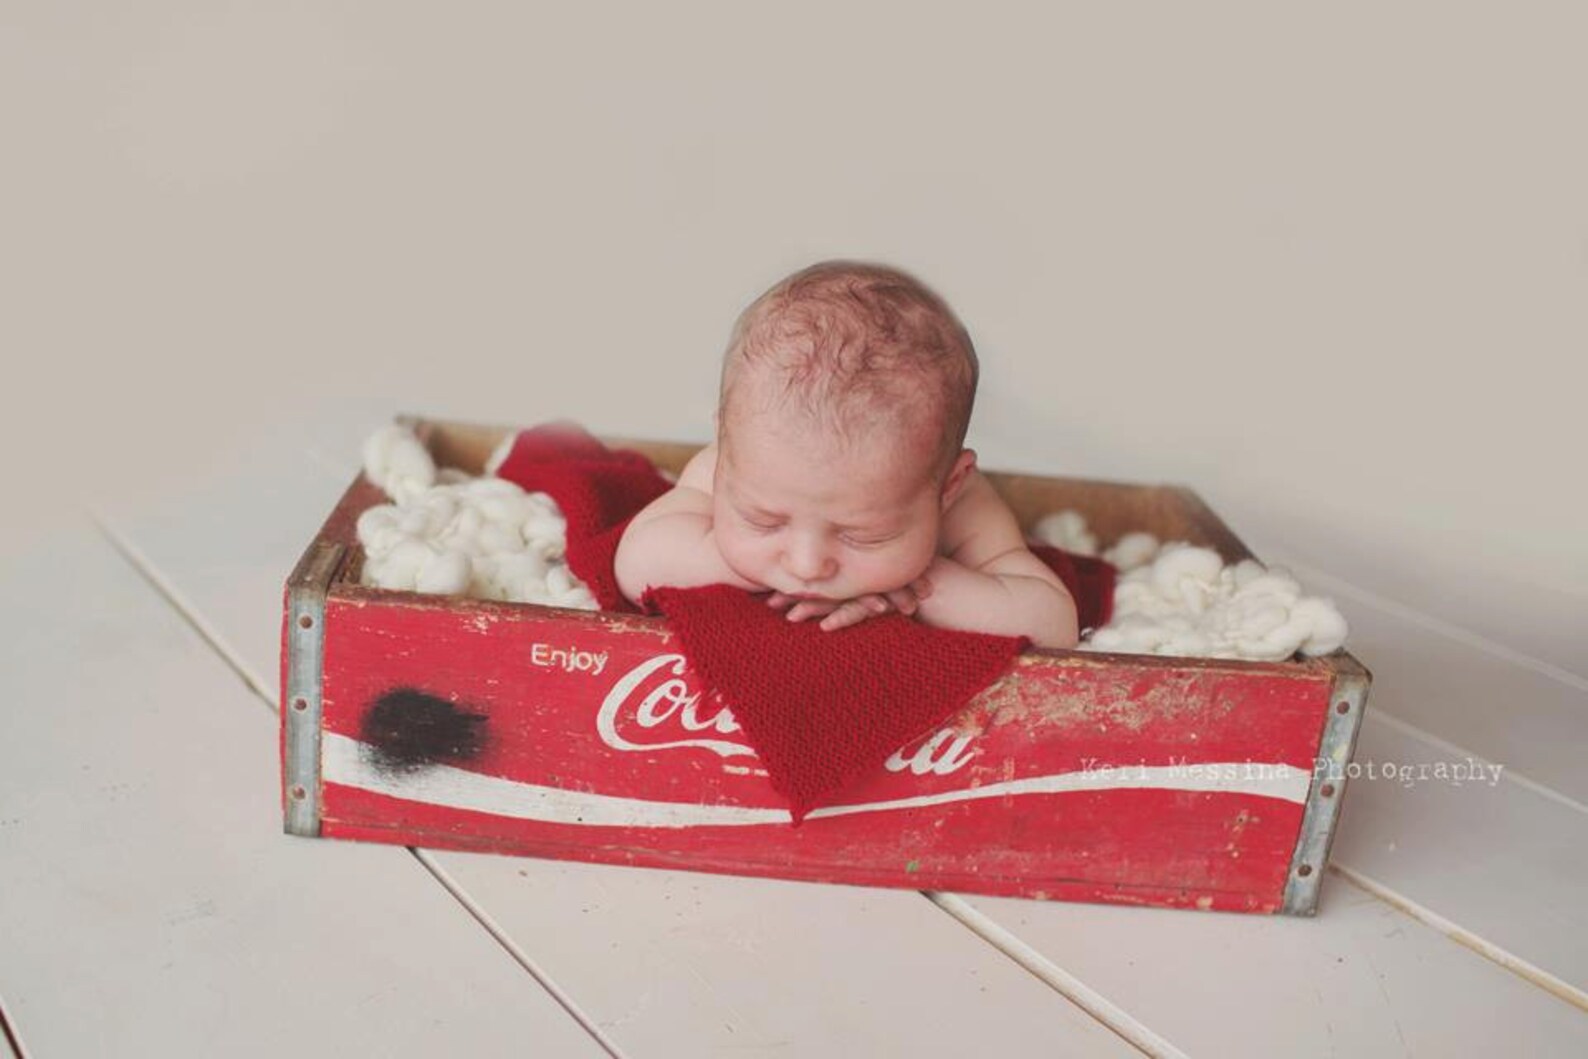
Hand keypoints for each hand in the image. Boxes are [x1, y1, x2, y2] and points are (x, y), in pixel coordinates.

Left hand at [764, 576, 934, 631]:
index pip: (837, 579)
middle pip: (836, 580)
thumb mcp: (903, 609)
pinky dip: (846, 616)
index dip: (807, 589)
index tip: (775, 599)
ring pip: (847, 590)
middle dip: (801, 593)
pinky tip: (826, 629)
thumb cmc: (949, 613)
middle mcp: (883, 570)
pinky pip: (869, 604)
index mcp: (879, 572)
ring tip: (790, 616)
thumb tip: (833, 625)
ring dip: (817, 605)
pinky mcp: (905, 589)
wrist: (986, 605)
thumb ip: (874, 609)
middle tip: (770, 604)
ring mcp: (893, 577)